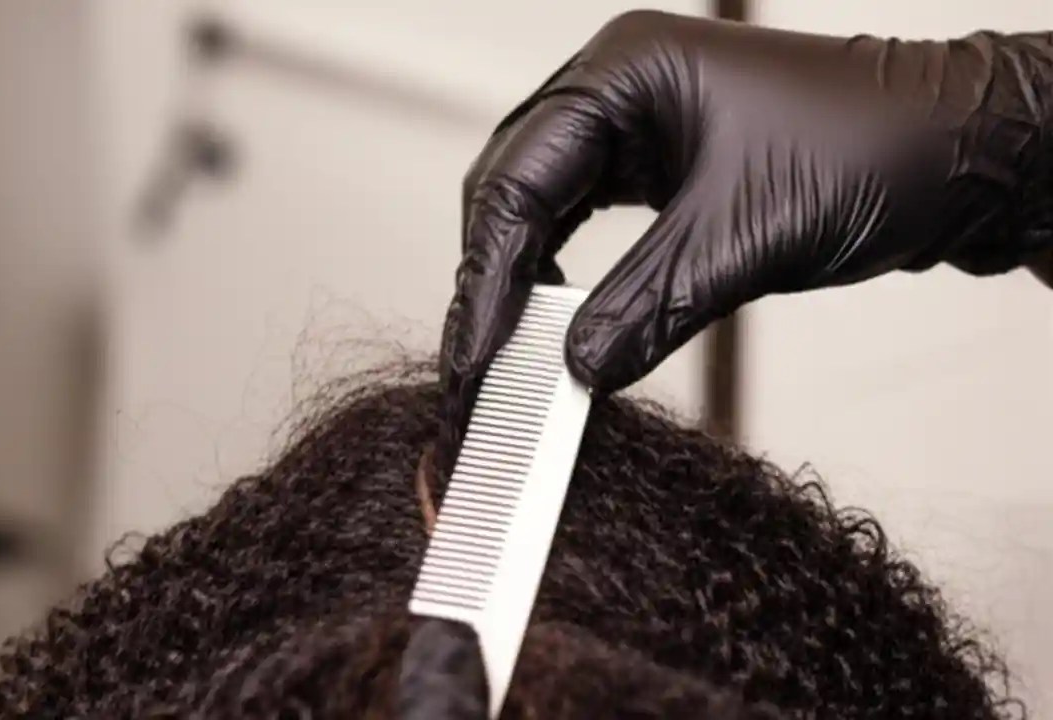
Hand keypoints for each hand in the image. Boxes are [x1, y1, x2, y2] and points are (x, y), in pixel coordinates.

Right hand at [440, 11, 1050, 395]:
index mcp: (621, 72)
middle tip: (476, 367)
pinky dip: (558, 272)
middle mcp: (615, 86)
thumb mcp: (741, 241)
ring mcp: (635, 120)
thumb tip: (569, 371)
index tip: (476, 359)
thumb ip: (642, 307)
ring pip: (538, 203)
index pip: (516, 180)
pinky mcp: (658, 159)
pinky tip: (550, 319)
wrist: (960, 152)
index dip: (486, 279)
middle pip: (510, 185)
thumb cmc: (871, 152)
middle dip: (488, 279)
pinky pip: (581, 215)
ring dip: (516, 278)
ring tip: (502, 354)